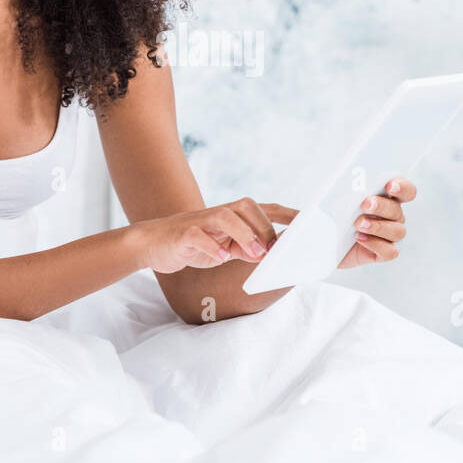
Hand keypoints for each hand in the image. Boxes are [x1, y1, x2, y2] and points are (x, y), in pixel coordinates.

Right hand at [138, 197, 298, 273]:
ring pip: (225, 215)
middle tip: (273, 249)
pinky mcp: (182, 234)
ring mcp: (199, 221)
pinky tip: (221, 257)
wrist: (152, 243)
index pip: (264, 208)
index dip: (287, 213)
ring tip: (254, 253)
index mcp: (232, 217)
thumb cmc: (194, 245)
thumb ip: (247, 249)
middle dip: (264, 225)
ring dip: (243, 233)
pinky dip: (211, 245)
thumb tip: (272, 254)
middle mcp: (218, 214)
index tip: (309, 222)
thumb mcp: (225, 248)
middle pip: (246, 205)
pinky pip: (198, 235)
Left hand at [337, 177, 415, 268]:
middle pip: (397, 210)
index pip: (406, 191)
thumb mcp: (336, 197)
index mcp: (386, 198)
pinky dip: (376, 245)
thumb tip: (351, 179)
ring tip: (358, 224)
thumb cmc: (330, 214)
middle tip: (365, 204)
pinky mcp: (382, 253)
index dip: (402, 187)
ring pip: (398, 231)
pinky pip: (390, 251)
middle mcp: (392, 217)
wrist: (320, 239)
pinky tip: (359, 238)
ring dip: (378, 226)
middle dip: (382, 206)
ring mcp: (388, 236)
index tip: (389, 185)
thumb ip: (348, 188)